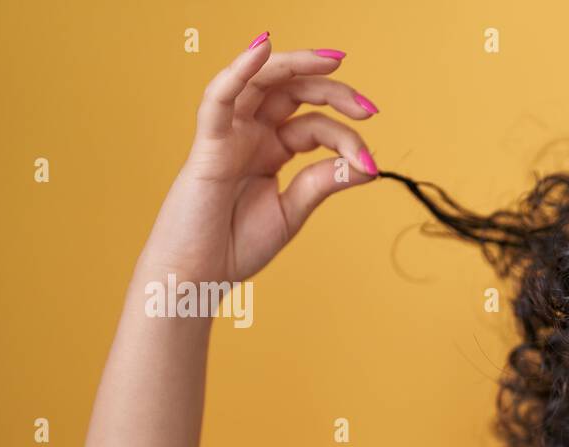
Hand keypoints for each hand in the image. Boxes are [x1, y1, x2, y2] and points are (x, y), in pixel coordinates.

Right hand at [137, 33, 378, 284]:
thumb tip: (368, 164)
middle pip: (292, 93)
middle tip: (368, 107)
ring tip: (333, 62)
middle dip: (332, 92)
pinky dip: (238, 71)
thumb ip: (324, 183)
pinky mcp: (208, 145)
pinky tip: (263, 48)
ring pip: (261, 83)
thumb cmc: (236, 246)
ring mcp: (228, 136)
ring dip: (296, 65)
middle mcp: (250, 135)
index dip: (347, 138)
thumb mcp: (293, 211)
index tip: (369, 164)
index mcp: (271, 150)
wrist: (198, 276)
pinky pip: (218, 99)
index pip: (315, 127)